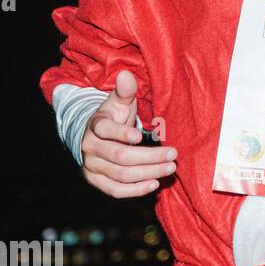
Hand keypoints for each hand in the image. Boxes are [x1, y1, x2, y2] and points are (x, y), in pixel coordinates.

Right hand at [80, 70, 177, 197]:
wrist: (93, 136)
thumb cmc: (113, 117)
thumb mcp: (119, 102)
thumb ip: (125, 90)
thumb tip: (126, 75)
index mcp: (96, 125)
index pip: (105, 130)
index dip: (122, 133)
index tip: (141, 136)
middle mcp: (90, 148)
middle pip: (120, 157)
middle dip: (149, 157)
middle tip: (173, 155)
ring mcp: (91, 167)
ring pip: (121, 175)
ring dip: (148, 173)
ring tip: (170, 168)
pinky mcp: (96, 182)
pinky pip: (115, 190)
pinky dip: (135, 190)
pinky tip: (154, 184)